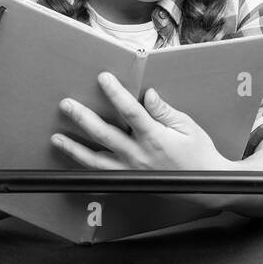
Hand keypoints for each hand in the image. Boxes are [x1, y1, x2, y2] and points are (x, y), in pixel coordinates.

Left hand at [52, 72, 232, 171]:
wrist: (205, 185)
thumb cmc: (198, 154)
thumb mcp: (188, 127)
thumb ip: (165, 111)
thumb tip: (148, 95)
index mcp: (155, 138)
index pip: (131, 111)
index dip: (115, 94)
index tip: (103, 78)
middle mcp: (139, 155)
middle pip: (105, 135)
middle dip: (83, 118)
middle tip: (66, 105)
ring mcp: (131, 171)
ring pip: (96, 161)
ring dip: (74, 149)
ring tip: (57, 138)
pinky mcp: (130, 182)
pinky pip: (103, 179)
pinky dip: (86, 173)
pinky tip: (73, 166)